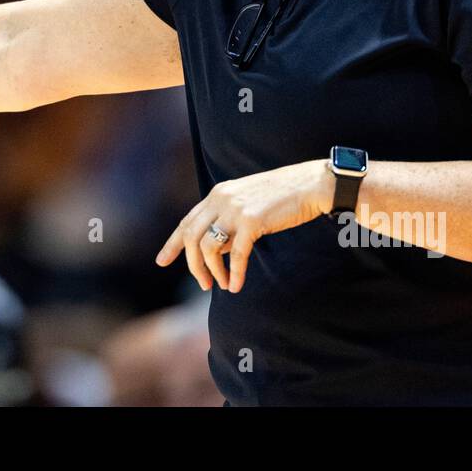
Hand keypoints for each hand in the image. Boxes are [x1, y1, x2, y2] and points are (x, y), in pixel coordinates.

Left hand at [155, 160, 331, 292]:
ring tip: (222, 285)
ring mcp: (236, 209)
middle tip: (203, 284)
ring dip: (214, 271)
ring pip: (209, 247)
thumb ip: (227, 223)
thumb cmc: (282, 197)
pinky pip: (237, 254)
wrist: (310, 184)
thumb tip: (214, 250)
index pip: (186, 221)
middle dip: (193, 265)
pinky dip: (235, 273)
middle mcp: (221, 199)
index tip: (161, 261)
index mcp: (217, 194)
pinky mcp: (253, 221)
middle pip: (191, 237)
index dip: (172, 243)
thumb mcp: (246, 205)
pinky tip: (236, 286)